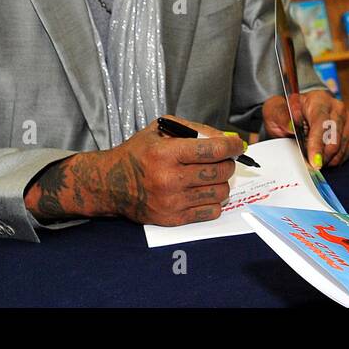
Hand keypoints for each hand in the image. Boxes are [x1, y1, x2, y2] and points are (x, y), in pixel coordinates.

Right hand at [24, 115, 242, 225]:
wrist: (111, 184)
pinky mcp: (172, 219)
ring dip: (222, 182)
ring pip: (219, 192)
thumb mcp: (160, 130)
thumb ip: (193, 129)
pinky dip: (214, 201)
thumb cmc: (138, 153)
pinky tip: (205, 192)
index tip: (238, 144)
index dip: (232, 146)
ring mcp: (171, 202)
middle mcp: (169, 179)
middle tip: (223, 159)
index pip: (212, 150)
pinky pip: (210, 212)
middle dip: (228, 163)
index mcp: (166, 153)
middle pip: (220, 172)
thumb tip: (224, 138)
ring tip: (211, 176)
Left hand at [262, 90, 348, 167]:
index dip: (317, 144)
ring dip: (328, 158)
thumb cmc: (286, 113)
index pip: (321, 123)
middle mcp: (337, 107)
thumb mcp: (275, 112)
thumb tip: (290, 126)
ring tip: (314, 159)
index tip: (313, 161)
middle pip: (335, 138)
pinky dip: (335, 159)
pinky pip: (348, 151)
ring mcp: (348, 119)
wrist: (297, 113)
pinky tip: (324, 157)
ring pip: (342, 147)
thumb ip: (281, 117)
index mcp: (319, 99)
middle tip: (311, 166)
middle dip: (323, 156)